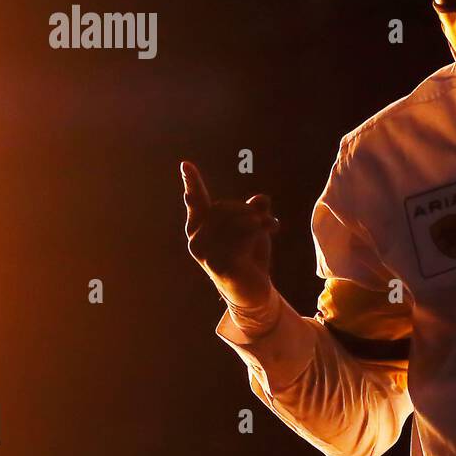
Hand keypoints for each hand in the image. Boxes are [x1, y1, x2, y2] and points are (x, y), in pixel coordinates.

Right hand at [180, 160, 279, 308]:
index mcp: (201, 228)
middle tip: (266, 221)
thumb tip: (261, 199)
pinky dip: (259, 233)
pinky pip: (244, 235)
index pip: (197, 202)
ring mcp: (205, 253)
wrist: (253, 292)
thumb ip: (254, 210)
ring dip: (258, 222)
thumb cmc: (249, 256)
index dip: (192, 182)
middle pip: (226, 207)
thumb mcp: (254, 228)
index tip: (185, 164)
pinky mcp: (219, 263)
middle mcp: (197, 240)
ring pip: (237, 220)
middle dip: (250, 211)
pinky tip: (269, 235)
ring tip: (270, 228)